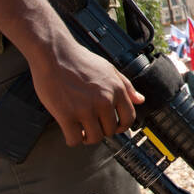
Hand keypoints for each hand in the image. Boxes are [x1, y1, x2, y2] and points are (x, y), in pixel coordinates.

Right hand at [28, 39, 145, 145]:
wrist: (54, 54)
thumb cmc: (79, 60)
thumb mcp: (109, 69)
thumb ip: (126, 86)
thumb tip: (140, 99)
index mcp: (116, 90)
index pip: (129, 118)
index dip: (122, 126)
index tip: (114, 127)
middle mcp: (104, 101)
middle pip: (110, 131)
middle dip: (101, 130)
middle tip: (92, 125)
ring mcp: (86, 109)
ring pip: (94, 138)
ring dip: (87, 137)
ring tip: (81, 129)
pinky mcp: (67, 115)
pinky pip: (74, 139)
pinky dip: (72, 139)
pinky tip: (70, 132)